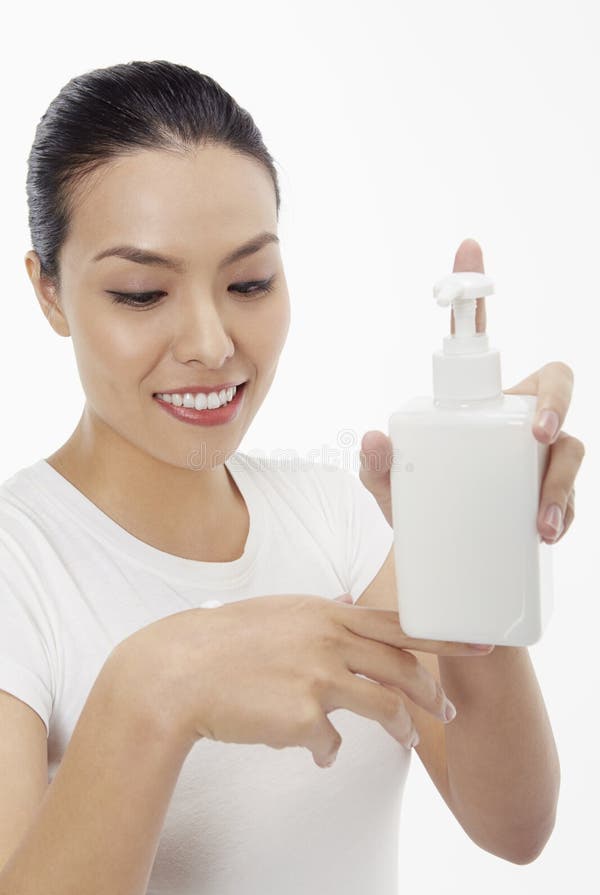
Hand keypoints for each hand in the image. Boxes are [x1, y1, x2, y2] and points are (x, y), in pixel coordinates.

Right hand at [112, 593, 492, 767]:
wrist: (177, 670)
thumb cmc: (223, 641)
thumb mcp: (277, 612)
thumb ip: (318, 614)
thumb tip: (346, 606)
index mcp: (325, 613)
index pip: (398, 622)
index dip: (442, 634)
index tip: (476, 641)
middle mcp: (328, 639)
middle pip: (402, 666)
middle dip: (432, 692)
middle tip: (448, 710)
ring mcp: (317, 676)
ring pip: (383, 707)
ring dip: (400, 727)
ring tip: (406, 739)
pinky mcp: (302, 716)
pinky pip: (329, 742)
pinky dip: (327, 750)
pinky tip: (316, 752)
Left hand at [360, 238, 584, 546]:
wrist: (441, 561)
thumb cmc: (419, 510)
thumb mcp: (391, 491)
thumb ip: (378, 465)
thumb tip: (374, 436)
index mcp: (475, 403)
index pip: (477, 344)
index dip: (476, 294)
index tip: (468, 247)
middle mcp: (512, 420)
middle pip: (554, 384)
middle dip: (555, 400)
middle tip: (536, 432)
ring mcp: (535, 457)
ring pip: (569, 444)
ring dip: (560, 478)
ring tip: (538, 519)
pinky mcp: (551, 495)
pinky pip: (570, 492)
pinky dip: (562, 509)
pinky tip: (544, 530)